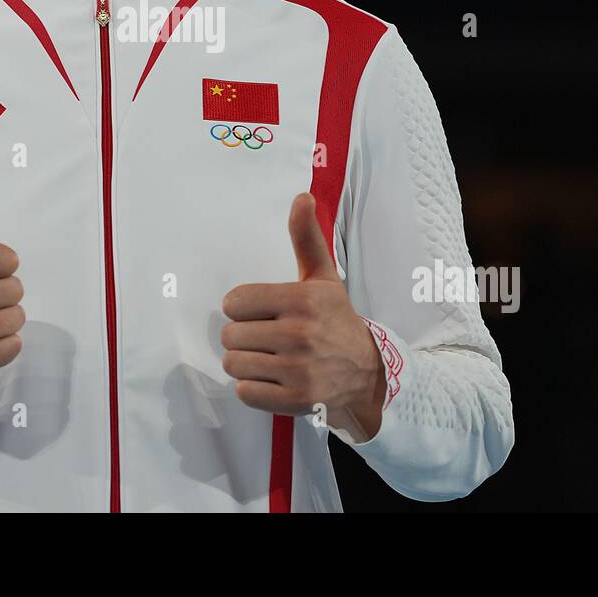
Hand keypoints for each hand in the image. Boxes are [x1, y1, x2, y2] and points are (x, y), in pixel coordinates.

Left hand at [220, 192, 386, 440]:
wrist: (367, 372)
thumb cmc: (335, 319)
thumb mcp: (322, 278)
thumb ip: (306, 238)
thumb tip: (301, 195)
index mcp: (301, 299)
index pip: (234, 302)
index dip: (243, 308)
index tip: (263, 312)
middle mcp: (299, 334)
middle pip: (230, 335)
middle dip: (244, 336)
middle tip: (269, 338)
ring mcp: (298, 369)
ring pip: (233, 364)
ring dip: (245, 363)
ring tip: (269, 359)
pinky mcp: (295, 400)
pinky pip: (245, 392)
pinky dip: (253, 388)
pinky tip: (274, 379)